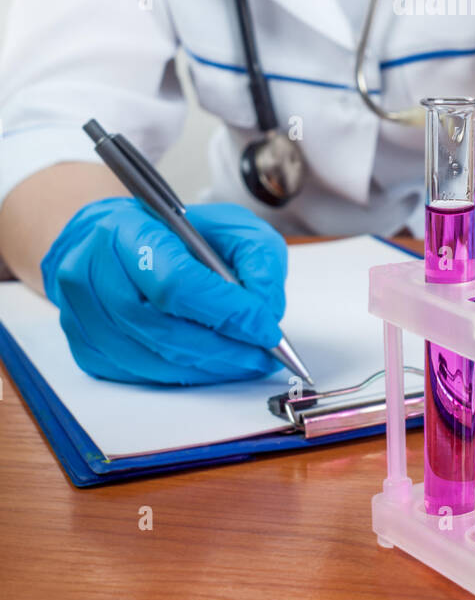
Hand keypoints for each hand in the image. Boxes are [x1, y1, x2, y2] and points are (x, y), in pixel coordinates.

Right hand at [41, 199, 288, 384]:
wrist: (105, 239)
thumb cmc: (168, 230)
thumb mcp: (225, 223)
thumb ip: (256, 257)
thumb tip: (267, 309)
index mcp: (125, 232)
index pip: (177, 283)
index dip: (226, 312)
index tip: (266, 330)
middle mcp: (94, 274)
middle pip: (164, 330)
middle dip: (224, 349)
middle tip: (264, 356)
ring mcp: (83, 316)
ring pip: (154, 360)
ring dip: (209, 368)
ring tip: (246, 363)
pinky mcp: (85, 347)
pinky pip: (141, 375)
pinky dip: (185, 376)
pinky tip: (212, 366)